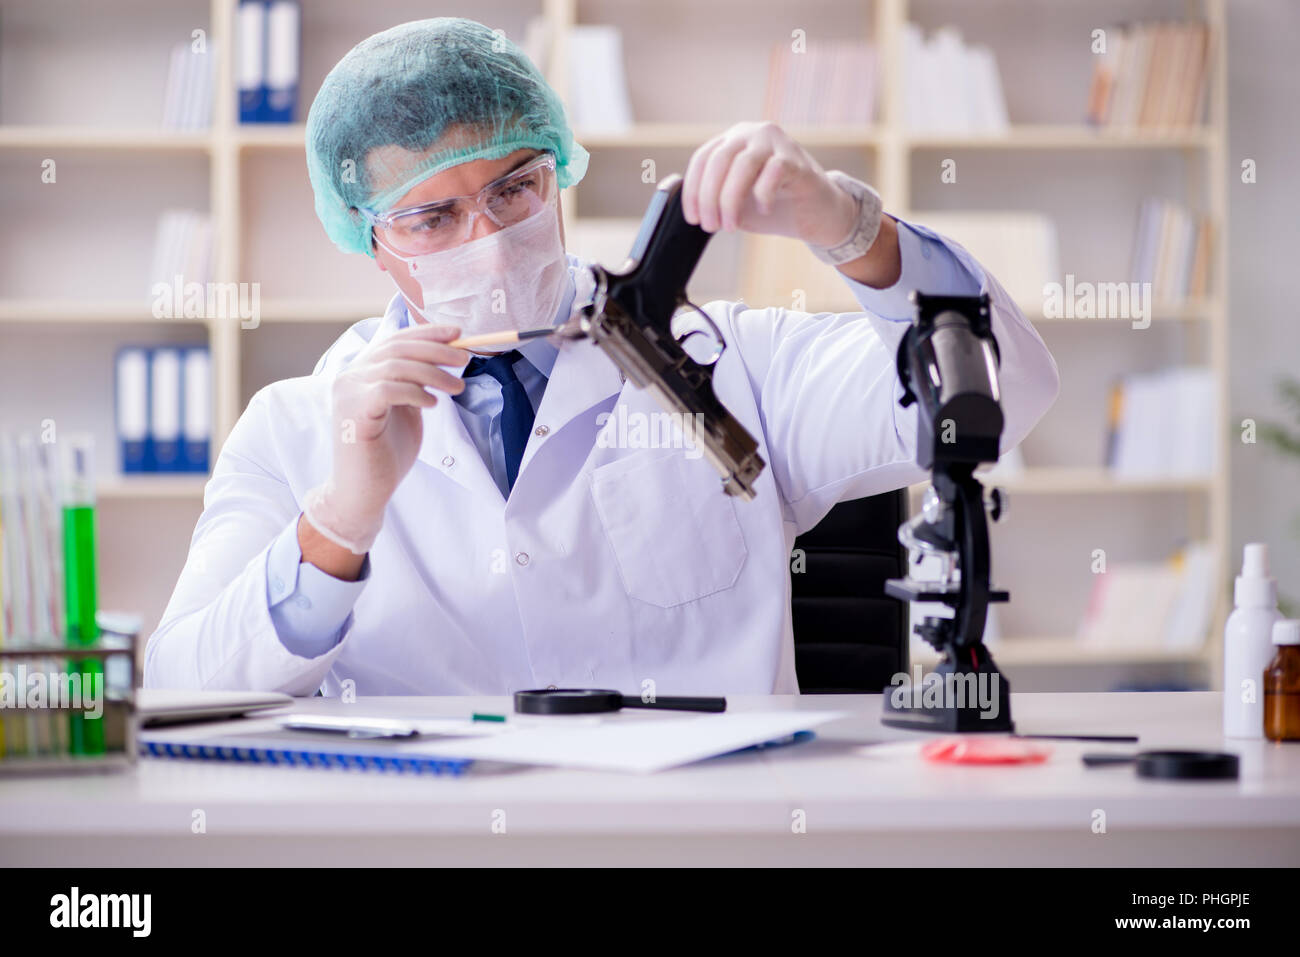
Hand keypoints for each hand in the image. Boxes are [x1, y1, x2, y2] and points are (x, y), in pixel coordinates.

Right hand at [302, 323, 468, 555]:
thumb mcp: (406, 409)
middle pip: (397, 348)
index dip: (427, 333)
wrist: (363, 491)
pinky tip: (432, 404)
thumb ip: (416, 383)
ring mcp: (349, 393)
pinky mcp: (354, 413)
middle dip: (436, 350)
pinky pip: (388, 389)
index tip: (458, 333)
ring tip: (457, 388)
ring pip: (396, 366)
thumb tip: (446, 358)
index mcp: (363, 372)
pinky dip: (415, 392)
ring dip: (433, 373)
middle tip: (465, 360)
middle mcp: (351, 376)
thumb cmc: (386, 452)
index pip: (395, 339)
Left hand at [680, 120, 857, 245]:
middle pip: (719, 160)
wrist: (819, 214)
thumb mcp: (737, 204)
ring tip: (731, 226)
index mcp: (735, 141)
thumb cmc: (775, 207)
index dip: (692, 191)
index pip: (703, 158)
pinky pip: (772, 172)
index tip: (693, 219)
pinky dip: (763, 196)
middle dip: (709, 198)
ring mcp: (777, 143)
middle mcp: (754, 134)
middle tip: (711, 226)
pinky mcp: (796, 160)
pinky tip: (765, 210)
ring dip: (730, 200)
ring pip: (742, 165)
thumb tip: (694, 209)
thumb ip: (715, 200)